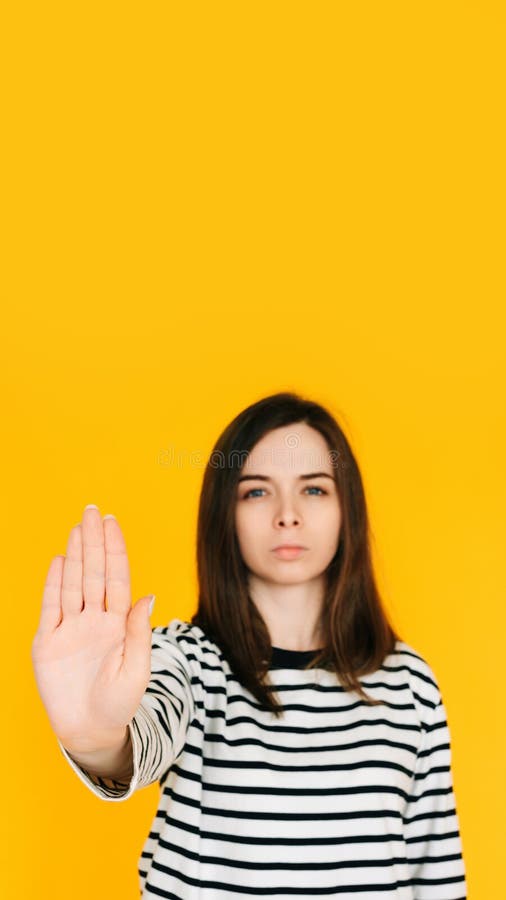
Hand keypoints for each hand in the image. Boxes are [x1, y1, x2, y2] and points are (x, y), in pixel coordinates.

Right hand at [31, 505, 154, 750]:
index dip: (115, 550)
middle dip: (94, 541)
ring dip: (74, 555)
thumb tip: (147, 596)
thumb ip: (139, 631)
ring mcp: (70, 629)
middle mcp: (94, 619)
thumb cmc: (120, 703)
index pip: (117, 577)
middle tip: (94, 510)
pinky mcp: (47, 643)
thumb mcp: (137, 669)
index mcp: (118, 623)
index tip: (114, 523)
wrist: (90, 732)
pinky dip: (53, 584)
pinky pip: (50, 607)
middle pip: (93, 572)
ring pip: (73, 584)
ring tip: (78, 528)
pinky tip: (57, 560)